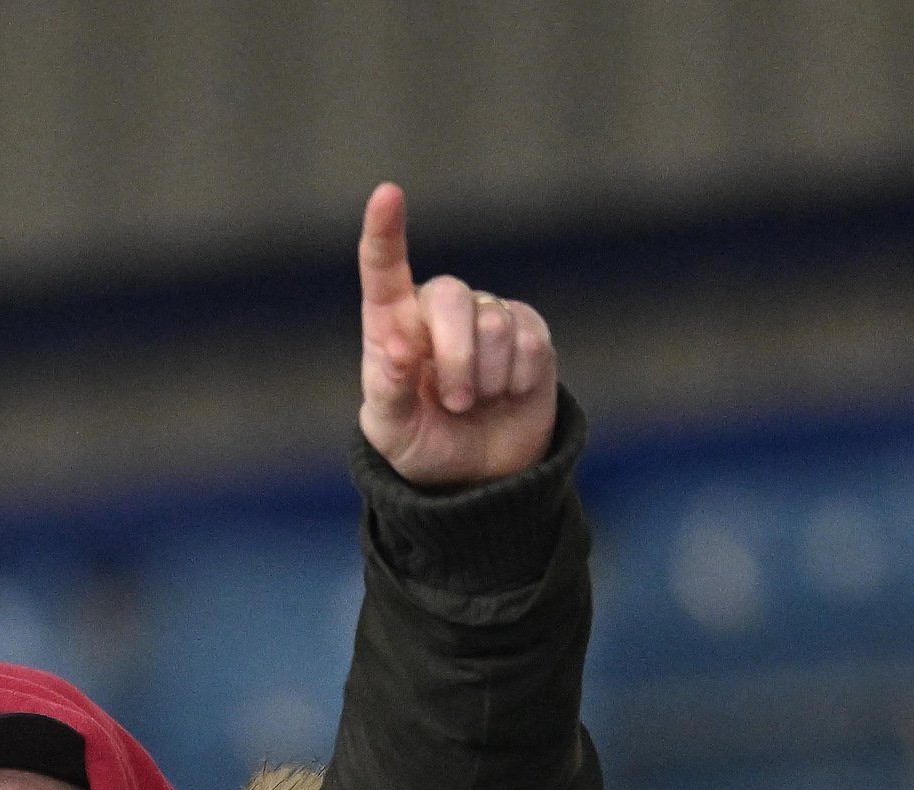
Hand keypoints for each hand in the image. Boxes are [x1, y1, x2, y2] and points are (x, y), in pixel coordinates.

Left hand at [357, 182, 558, 487]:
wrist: (477, 471)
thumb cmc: (421, 443)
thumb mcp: (391, 430)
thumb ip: (388, 390)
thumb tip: (397, 346)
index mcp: (392, 324)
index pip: (383, 268)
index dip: (384, 231)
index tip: (387, 194)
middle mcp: (437, 309)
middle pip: (450, 296)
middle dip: (454, 356)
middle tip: (455, 403)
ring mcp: (485, 314)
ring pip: (493, 324)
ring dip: (485, 378)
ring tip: (475, 405)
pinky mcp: (528, 329)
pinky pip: (530, 342)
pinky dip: (517, 381)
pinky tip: (506, 395)